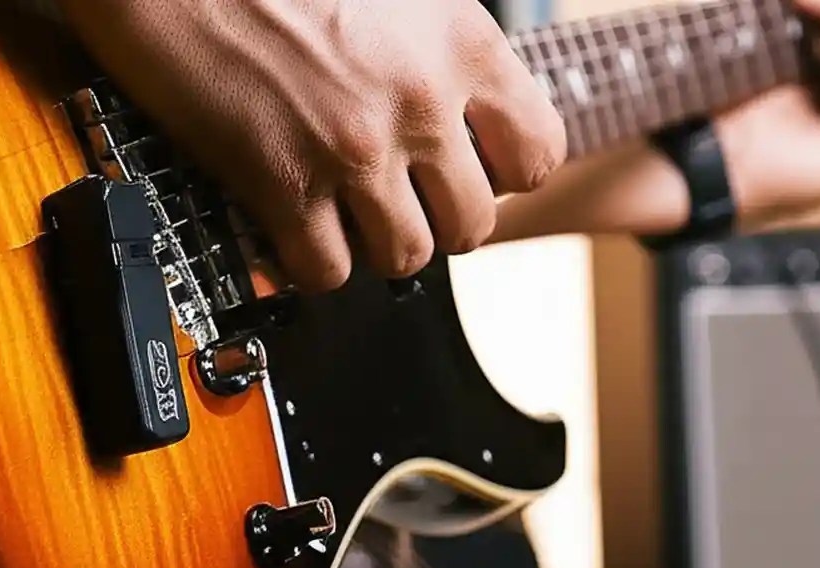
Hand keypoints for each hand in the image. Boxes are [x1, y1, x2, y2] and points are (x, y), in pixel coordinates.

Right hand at [56, 0, 566, 290]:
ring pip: (405, 257)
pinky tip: (296, 227)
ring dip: (378, 247)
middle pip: (473, 224)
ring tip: (350, 216)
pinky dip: (312, 262)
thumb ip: (441, 47)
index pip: (536, 154)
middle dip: (439, 223)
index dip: (505, 176)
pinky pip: (325, 271)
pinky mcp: (283, 183)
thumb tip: (465, 106)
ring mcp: (353, 149)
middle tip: (405, 202)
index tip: (474, 173)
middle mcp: (419, 102)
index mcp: (461, 43)